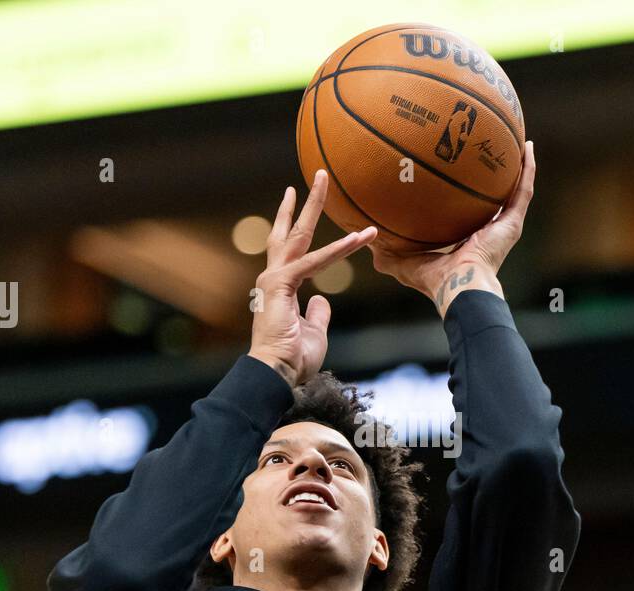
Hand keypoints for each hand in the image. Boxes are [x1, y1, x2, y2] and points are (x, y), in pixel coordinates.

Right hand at [249, 169, 376, 385]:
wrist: (276, 373)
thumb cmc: (293, 358)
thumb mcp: (314, 331)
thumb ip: (319, 312)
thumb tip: (323, 298)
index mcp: (282, 286)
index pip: (296, 249)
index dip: (300, 225)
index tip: (300, 199)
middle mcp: (275, 276)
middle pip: (292, 231)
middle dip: (304, 202)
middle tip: (319, 175)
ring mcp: (275, 278)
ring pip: (301, 235)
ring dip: (314, 205)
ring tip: (325, 179)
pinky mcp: (282, 284)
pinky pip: (315, 262)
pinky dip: (338, 250)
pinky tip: (358, 237)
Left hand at [370, 140, 534, 318]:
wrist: (457, 286)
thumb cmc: (432, 280)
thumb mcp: (401, 262)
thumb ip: (385, 251)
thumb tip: (367, 237)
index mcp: (467, 242)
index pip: (468, 215)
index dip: (465, 197)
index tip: (458, 176)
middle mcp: (489, 232)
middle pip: (495, 200)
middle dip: (493, 178)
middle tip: (489, 151)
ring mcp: (504, 227)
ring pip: (516, 191)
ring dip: (518, 168)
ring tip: (518, 142)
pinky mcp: (513, 224)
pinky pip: (523, 191)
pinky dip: (528, 169)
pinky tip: (527, 147)